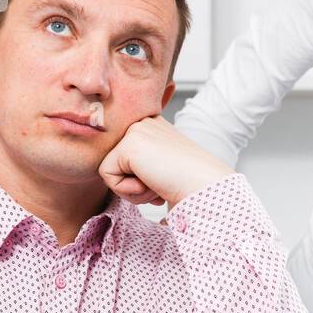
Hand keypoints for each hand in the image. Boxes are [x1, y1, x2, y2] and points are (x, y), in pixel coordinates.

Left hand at [98, 116, 233, 206]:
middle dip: (135, 184)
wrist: (204, 186)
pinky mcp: (128, 144)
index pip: (124, 157)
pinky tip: (151, 183)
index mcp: (154, 126)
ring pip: (110, 170)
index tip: (163, 183)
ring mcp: (135, 130)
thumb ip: (143, 164)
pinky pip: (107, 176)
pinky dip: (127, 190)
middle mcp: (144, 123)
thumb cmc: (191, 184)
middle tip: (161, 185)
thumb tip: (119, 175)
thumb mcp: (163, 166)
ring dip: (132, 189)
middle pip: (115, 162)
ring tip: (158, 183)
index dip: (141, 179)